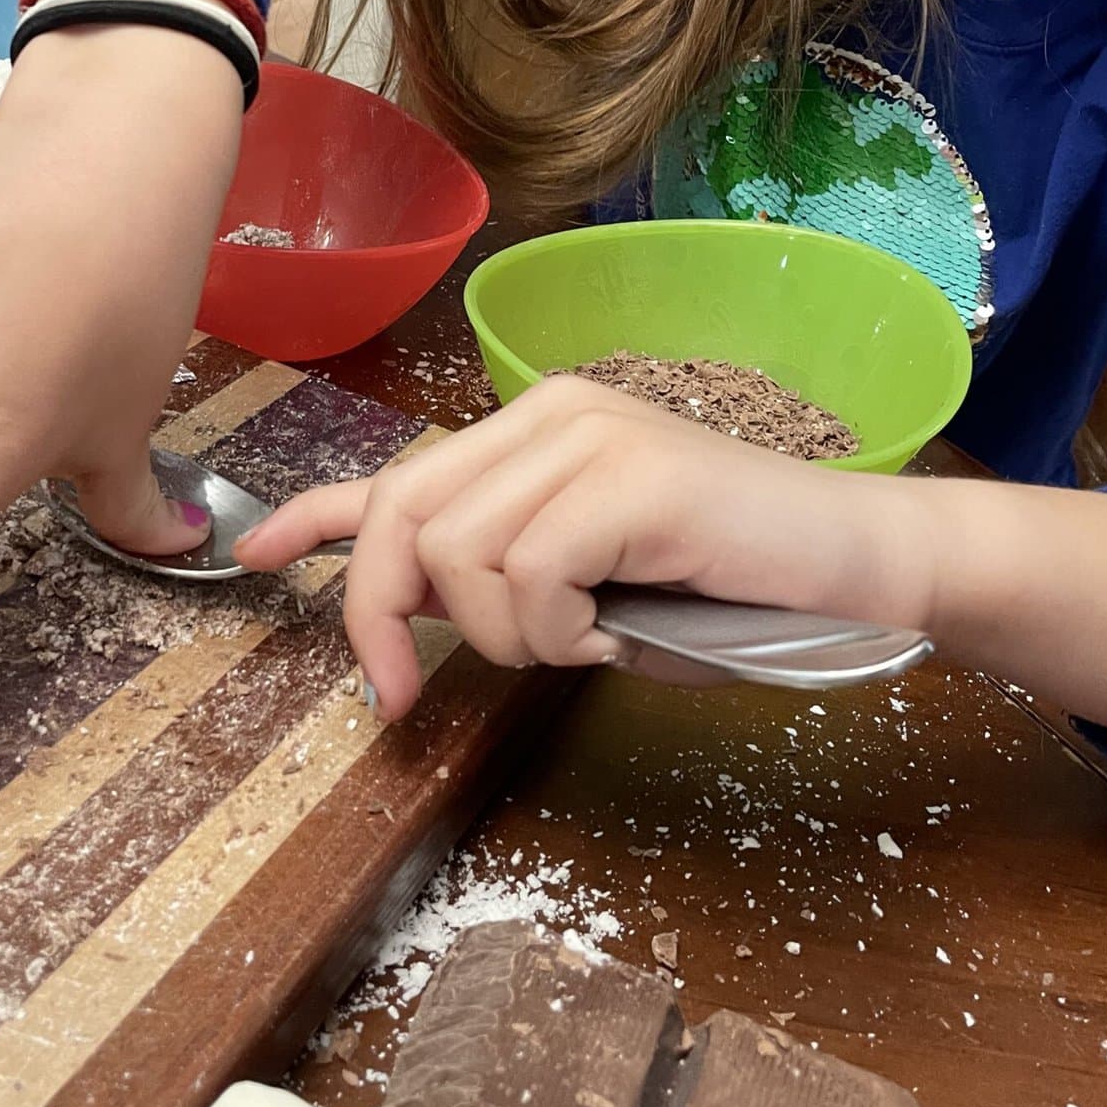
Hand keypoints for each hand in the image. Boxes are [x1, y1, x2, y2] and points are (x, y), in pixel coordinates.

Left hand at [235, 376, 920, 718]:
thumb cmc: (723, 586)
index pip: (400, 469)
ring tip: (582, 638)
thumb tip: (400, 609)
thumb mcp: (587, 581)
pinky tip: (612, 629)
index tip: (251, 558)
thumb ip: (501, 573)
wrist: (854, 564)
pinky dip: (557, 630)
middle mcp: (552, 413)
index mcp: (536, 427)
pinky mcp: (629, 475)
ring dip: (507, 636)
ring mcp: (591, 435)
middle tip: (409, 693)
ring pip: (458, 556)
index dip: (314, 518)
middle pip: (403, 515)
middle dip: (383, 617)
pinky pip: (530, 574)